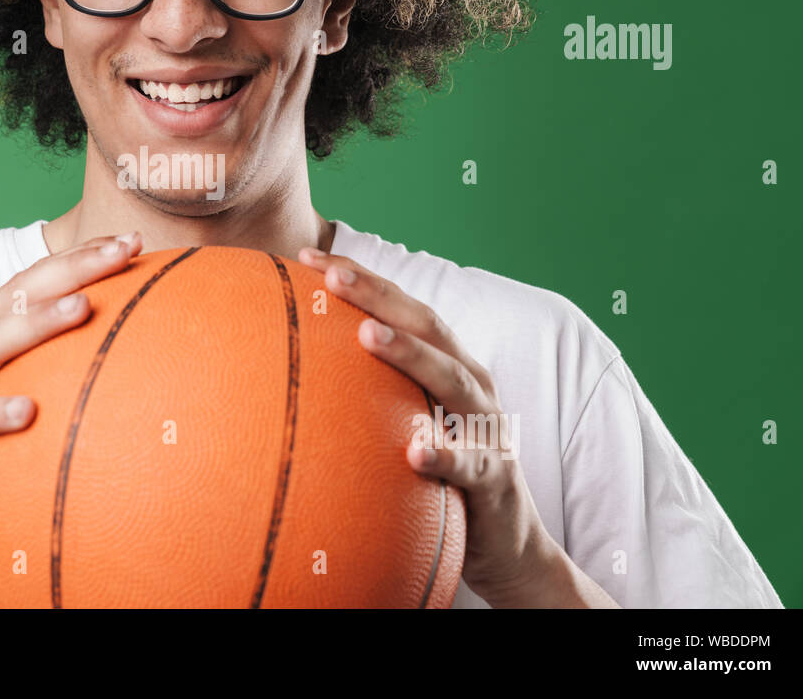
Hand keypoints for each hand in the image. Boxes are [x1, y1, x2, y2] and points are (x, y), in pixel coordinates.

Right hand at [0, 231, 142, 563]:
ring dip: (35, 323)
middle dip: (71, 270)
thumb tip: (130, 346)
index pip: (35, 280)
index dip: (81, 257)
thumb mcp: (17, 390)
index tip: (132, 241)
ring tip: (81, 308)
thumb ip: (54, 364)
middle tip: (120, 253)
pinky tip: (28, 411)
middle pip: (17, 296)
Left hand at [297, 247, 616, 607]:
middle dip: (379, 297)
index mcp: (447, 365)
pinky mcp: (494, 478)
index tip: (308, 258)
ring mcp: (487, 429)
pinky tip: (413, 450)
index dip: (361, 279)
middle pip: (427, 328)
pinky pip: (470, 464)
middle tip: (332, 277)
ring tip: (367, 334)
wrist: (508, 544)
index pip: (402, 309)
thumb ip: (369, 392)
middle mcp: (471, 386)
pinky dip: (444, 454)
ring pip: (452, 381)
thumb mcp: (406, 422)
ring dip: (409, 354)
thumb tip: (293, 369)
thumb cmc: (444, 471)